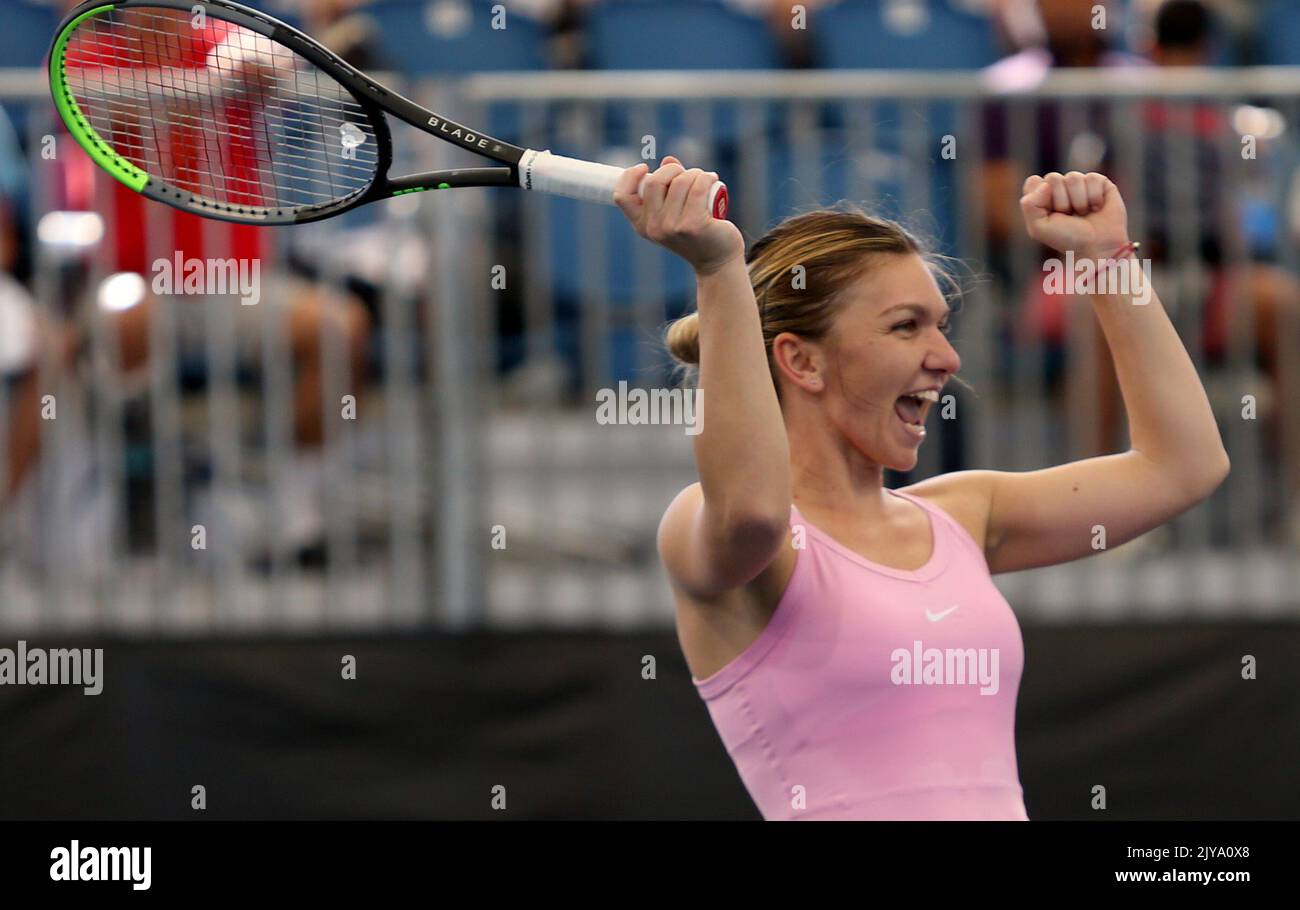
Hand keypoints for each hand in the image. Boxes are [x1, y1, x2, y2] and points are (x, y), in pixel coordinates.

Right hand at [614, 156, 743, 276]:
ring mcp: (672, 228)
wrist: (717, 260)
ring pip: (680, 181)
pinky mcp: (693, 225)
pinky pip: (698, 187)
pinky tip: (712, 179)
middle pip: (655, 181)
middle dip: (673, 170)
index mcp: (642, 225)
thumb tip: (667, 160)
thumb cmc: (696, 232)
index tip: (645, 168)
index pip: (622, 196)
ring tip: (704, 180)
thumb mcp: (675, 211)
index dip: (630, 175)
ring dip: (695, 174)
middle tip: (687, 175)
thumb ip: (669, 186)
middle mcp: (653, 228)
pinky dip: (707, 178)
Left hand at [1020, 171, 1129, 257]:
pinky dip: (1094, 197)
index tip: (1049, 214)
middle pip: (1053, 178)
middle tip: (1068, 216)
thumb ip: (1030, 205)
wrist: (1097, 246)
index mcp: (1042, 196)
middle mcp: (1060, 186)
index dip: (1040, 198)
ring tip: (1083, 213)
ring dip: (1078, 201)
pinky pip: (1092, 178)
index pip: (1033, 182)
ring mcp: (1079, 183)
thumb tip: (1045, 184)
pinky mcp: (1099, 181)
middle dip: (1060, 201)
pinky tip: (1096, 207)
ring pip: (1073, 177)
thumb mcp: (1038, 228)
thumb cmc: (1066, 239)